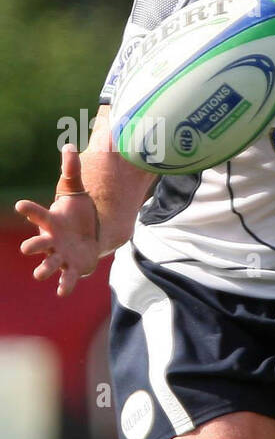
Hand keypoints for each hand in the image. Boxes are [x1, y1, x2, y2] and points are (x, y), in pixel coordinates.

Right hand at [15, 145, 101, 296]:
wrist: (89, 235)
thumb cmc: (77, 214)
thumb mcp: (76, 192)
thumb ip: (71, 171)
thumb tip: (69, 145)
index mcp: (50, 221)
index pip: (37, 214)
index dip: (29, 210)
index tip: (21, 205)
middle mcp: (51, 240)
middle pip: (37, 243)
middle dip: (32, 246)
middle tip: (27, 249)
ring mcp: (60, 255)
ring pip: (48, 264)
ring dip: (44, 270)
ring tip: (40, 275)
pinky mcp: (72, 268)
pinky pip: (67, 279)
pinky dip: (64, 286)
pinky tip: (61, 293)